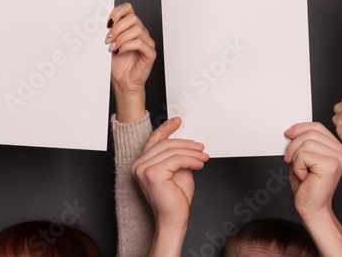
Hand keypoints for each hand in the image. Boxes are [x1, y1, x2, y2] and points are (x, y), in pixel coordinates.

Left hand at [107, 3, 155, 121]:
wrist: (122, 82)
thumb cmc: (116, 64)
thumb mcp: (108, 43)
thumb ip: (106, 30)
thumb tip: (97, 18)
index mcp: (131, 26)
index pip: (128, 8)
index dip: (117, 12)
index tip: (106, 23)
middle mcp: (141, 32)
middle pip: (133, 18)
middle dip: (117, 28)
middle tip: (107, 39)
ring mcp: (147, 42)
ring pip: (137, 30)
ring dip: (121, 38)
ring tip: (112, 48)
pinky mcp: (150, 53)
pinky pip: (141, 43)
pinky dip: (127, 46)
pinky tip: (119, 52)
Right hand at [132, 117, 207, 232]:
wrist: (174, 219)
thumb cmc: (175, 198)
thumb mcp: (177, 170)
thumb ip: (177, 156)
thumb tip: (187, 143)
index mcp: (142, 163)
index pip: (154, 140)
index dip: (166, 129)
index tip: (178, 121)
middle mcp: (139, 165)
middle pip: (165, 144)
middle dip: (186, 143)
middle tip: (200, 147)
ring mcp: (143, 169)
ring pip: (172, 151)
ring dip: (191, 152)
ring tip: (203, 157)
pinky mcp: (153, 174)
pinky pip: (176, 160)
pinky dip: (191, 160)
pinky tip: (199, 164)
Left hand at [284, 122, 341, 220]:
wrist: (312, 209)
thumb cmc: (307, 186)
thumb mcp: (303, 158)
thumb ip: (302, 142)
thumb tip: (291, 130)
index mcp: (337, 148)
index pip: (317, 127)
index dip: (300, 128)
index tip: (288, 134)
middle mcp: (341, 151)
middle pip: (311, 133)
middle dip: (293, 145)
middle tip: (289, 160)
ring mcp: (338, 158)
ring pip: (306, 143)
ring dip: (295, 158)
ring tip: (301, 171)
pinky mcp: (331, 165)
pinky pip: (304, 155)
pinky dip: (297, 166)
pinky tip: (305, 177)